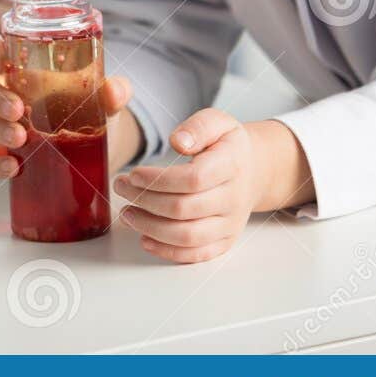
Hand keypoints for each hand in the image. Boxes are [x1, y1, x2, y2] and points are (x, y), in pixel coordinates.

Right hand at [0, 67, 134, 177]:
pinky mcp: (5, 156)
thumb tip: (114, 92)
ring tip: (19, 138)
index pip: (1, 55)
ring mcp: (2, 127)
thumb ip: (114, 91)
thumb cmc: (94, 113)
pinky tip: (13, 167)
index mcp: (26, 74)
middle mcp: (8, 96)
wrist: (100, 152)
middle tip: (18, 110)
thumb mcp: (106, 101)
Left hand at [112, 107, 296, 263]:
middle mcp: (233, 198)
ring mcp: (230, 223)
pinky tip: (145, 238)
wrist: (254, 171)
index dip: (158, 180)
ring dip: (150, 227)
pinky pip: (197, 254)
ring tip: (127, 214)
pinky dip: (168, 251)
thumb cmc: (227, 145)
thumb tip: (178, 141)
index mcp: (231, 165)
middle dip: (145, 200)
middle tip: (121, 188)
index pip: (193, 179)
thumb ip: (197, 127)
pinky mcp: (225, 240)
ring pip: (188, 235)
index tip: (133, 174)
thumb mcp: (217, 122)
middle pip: (184, 209)